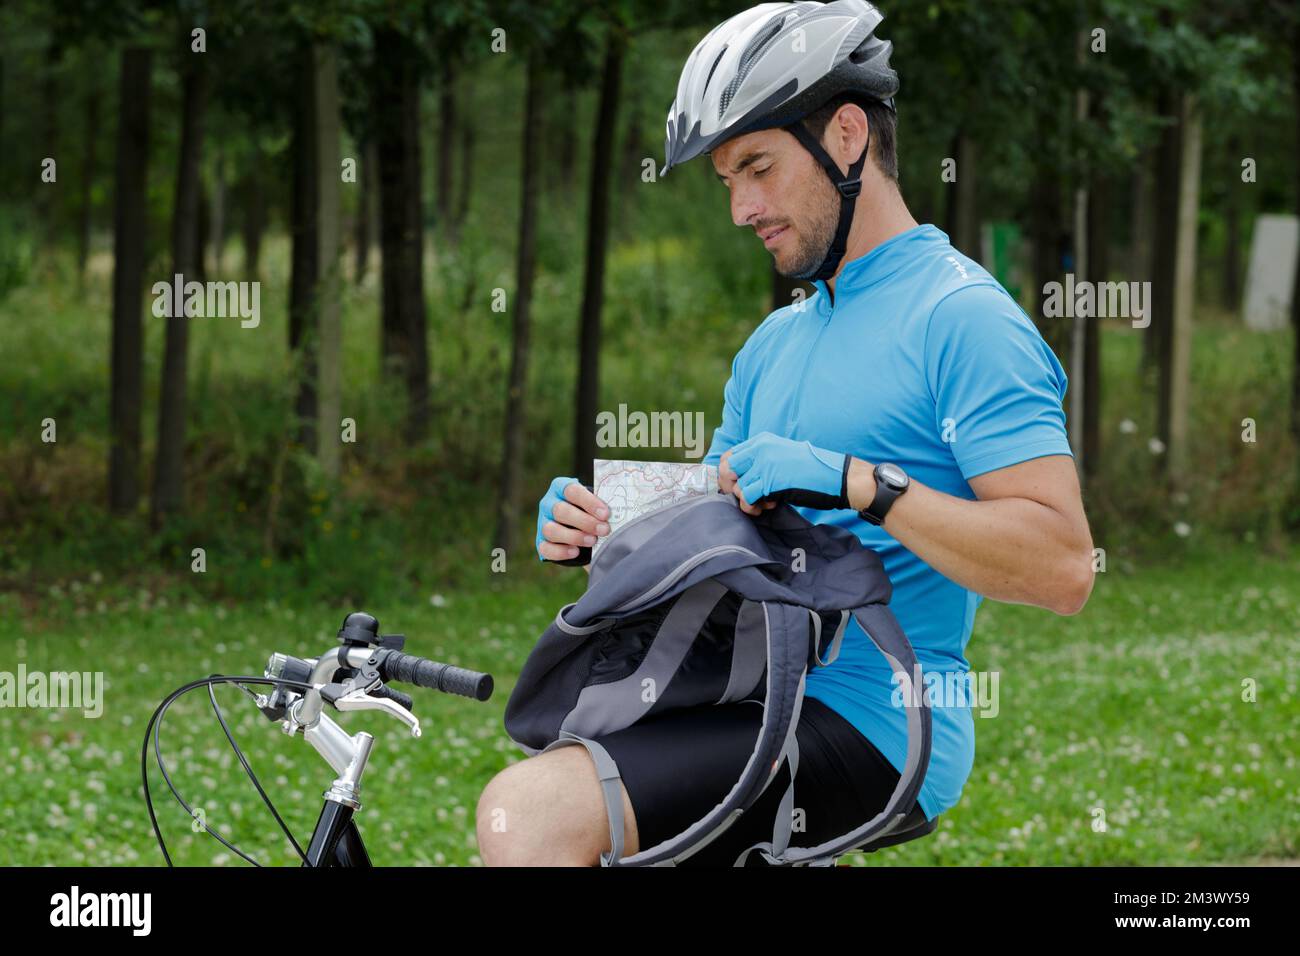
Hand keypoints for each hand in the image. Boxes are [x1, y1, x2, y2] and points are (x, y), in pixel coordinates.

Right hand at [536, 476, 610, 562]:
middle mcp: (548, 503)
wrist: (585, 531)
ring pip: (551, 529)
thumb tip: (626, 507)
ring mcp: (542, 523)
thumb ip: (607, 503)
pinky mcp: (541, 542)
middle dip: (585, 521)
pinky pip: (546, 548)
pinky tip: (576, 552)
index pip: (572, 490)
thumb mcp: (599, 504)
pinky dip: (561, 551)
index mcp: (562, 487)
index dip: (589, 502)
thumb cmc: (595, 513)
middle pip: (561, 510)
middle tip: (604, 530)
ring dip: (574, 536)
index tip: (606, 514)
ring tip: (593, 541)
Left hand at [723, 432, 851, 510]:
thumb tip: (737, 478)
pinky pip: (747, 497)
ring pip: (738, 486)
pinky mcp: (772, 481)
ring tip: (764, 502)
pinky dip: (753, 506)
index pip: (730, 455)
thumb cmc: (811, 470)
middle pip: (727, 469)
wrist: (836, 476)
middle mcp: (761, 448)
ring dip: (747, 500)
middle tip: (745, 497)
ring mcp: (766, 463)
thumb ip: (760, 461)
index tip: (737, 486)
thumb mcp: (782, 456)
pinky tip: (768, 506)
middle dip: (731, 487)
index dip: (729, 474)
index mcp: (763, 440)